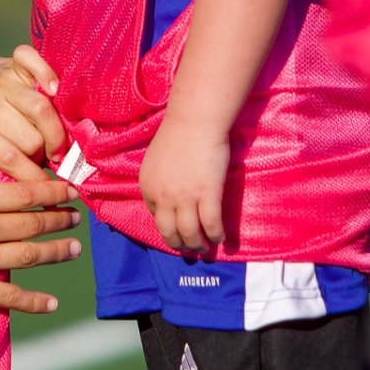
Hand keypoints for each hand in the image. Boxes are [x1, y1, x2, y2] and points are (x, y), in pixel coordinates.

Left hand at [0, 43, 65, 180]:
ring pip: (41, 108)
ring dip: (54, 131)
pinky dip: (47, 73)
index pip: (8, 157)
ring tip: (53, 143)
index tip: (46, 188)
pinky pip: (33, 60)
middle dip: (42, 156)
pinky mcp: (11, 62)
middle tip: (43, 160)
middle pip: (30, 137)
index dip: (32, 177)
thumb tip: (29, 184)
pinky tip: (54, 91)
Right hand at [0, 155, 78, 312]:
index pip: (19, 192)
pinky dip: (32, 301)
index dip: (48, 190)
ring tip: (74, 250)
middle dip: (58, 219)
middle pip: (31, 222)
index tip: (69, 189)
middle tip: (79, 217)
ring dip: (54, 252)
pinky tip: (52, 303)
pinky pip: (8, 296)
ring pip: (28, 254)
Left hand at [139, 121, 229, 253]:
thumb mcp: (156, 160)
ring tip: (206, 247)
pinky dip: (216, 236)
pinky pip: (211, 225)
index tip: (179, 231)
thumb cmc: (178, 134)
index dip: (169, 227)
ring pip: (190, 234)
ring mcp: (185, 198)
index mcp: (148, 187)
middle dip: (180, 245)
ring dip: (199, 246)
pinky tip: (221, 238)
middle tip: (191, 249)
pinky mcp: (208, 195)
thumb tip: (169, 196)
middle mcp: (163, 197)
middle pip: (169, 233)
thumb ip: (160, 180)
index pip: (156, 217)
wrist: (195, 120)